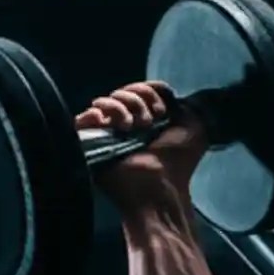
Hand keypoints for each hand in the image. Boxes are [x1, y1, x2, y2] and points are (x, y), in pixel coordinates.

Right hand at [74, 81, 208, 212]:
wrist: (162, 185)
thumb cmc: (179, 161)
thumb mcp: (192, 126)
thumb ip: (181, 104)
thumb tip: (163, 89)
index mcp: (147, 118)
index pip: (139, 89)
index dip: (150, 91)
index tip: (162, 111)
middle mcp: (125, 124)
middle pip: (122, 92)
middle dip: (137, 100)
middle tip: (148, 123)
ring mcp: (106, 134)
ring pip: (103, 101)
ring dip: (121, 108)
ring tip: (131, 128)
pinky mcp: (90, 145)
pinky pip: (81, 120)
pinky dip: (94, 114)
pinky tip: (108, 123)